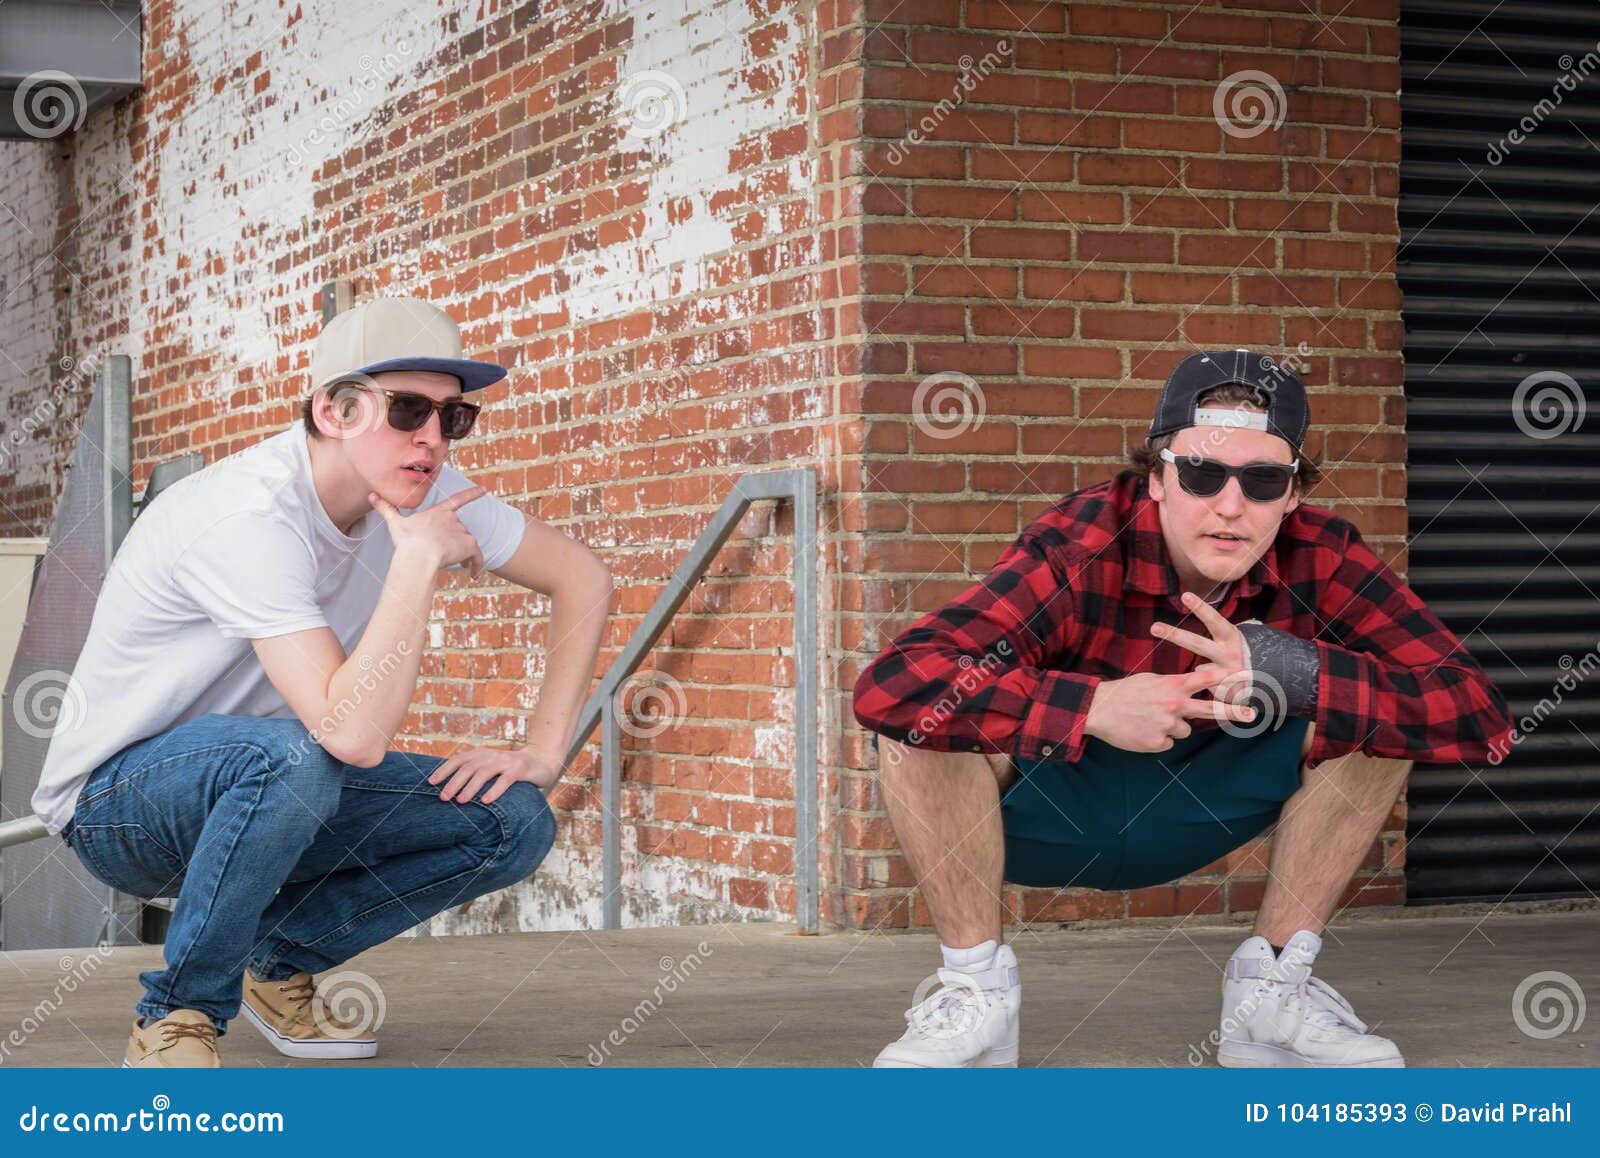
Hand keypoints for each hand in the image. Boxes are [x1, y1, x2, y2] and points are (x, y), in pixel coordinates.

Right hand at [369, 485, 487, 576]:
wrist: (419, 554)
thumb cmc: (407, 540)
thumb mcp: (396, 523)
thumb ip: (386, 509)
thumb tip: (372, 495)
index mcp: (439, 512)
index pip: (458, 499)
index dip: (472, 494)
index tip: (484, 489)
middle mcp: (453, 519)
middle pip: (458, 530)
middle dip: (454, 541)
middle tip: (446, 554)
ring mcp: (462, 532)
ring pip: (466, 544)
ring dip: (464, 553)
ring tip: (459, 565)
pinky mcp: (469, 545)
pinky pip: (478, 556)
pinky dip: (478, 565)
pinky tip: (474, 574)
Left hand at [428, 745, 563, 803]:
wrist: (541, 761)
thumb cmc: (510, 770)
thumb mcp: (490, 768)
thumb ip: (474, 773)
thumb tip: (448, 790)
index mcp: (482, 754)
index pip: (459, 760)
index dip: (444, 770)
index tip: (430, 783)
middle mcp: (492, 755)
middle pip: (469, 767)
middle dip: (454, 782)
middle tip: (443, 798)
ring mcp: (507, 761)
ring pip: (484, 772)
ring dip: (471, 787)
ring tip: (460, 801)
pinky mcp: (520, 769)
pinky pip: (505, 779)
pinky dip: (495, 790)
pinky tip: (486, 802)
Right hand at [1083, 667, 1256, 752]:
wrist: (1098, 710)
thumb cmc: (1124, 692)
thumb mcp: (1150, 679)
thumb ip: (1172, 684)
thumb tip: (1188, 690)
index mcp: (1171, 686)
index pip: (1203, 679)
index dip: (1225, 676)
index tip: (1245, 674)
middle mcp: (1173, 705)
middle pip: (1209, 709)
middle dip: (1233, 711)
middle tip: (1251, 714)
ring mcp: (1166, 725)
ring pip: (1184, 730)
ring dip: (1173, 726)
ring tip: (1150, 720)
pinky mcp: (1157, 743)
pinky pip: (1168, 742)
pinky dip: (1158, 738)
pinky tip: (1143, 730)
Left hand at [1150, 590, 1251, 706]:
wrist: (1270, 683)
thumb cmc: (1243, 656)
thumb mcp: (1231, 641)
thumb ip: (1214, 637)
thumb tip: (1195, 636)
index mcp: (1231, 637)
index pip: (1214, 620)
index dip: (1201, 608)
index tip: (1185, 595)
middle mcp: (1228, 653)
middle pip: (1197, 644)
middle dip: (1175, 635)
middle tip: (1154, 627)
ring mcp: (1227, 673)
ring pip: (1202, 673)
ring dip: (1199, 675)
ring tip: (1188, 674)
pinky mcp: (1227, 691)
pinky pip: (1208, 687)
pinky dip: (1211, 686)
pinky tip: (1224, 687)